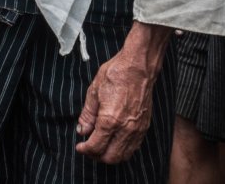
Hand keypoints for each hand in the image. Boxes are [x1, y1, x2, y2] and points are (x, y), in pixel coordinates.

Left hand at [75, 42, 163, 163]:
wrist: (138, 67)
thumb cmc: (115, 75)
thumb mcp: (93, 93)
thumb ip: (87, 115)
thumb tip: (82, 131)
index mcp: (110, 121)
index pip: (96, 146)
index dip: (85, 149)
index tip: (79, 146)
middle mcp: (126, 129)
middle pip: (111, 157)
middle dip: (96, 156)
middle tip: (87, 148)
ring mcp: (138, 129)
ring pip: (124, 155)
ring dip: (110, 155)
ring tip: (99, 146)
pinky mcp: (145, 126)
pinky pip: (134, 147)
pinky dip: (122, 150)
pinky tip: (113, 142)